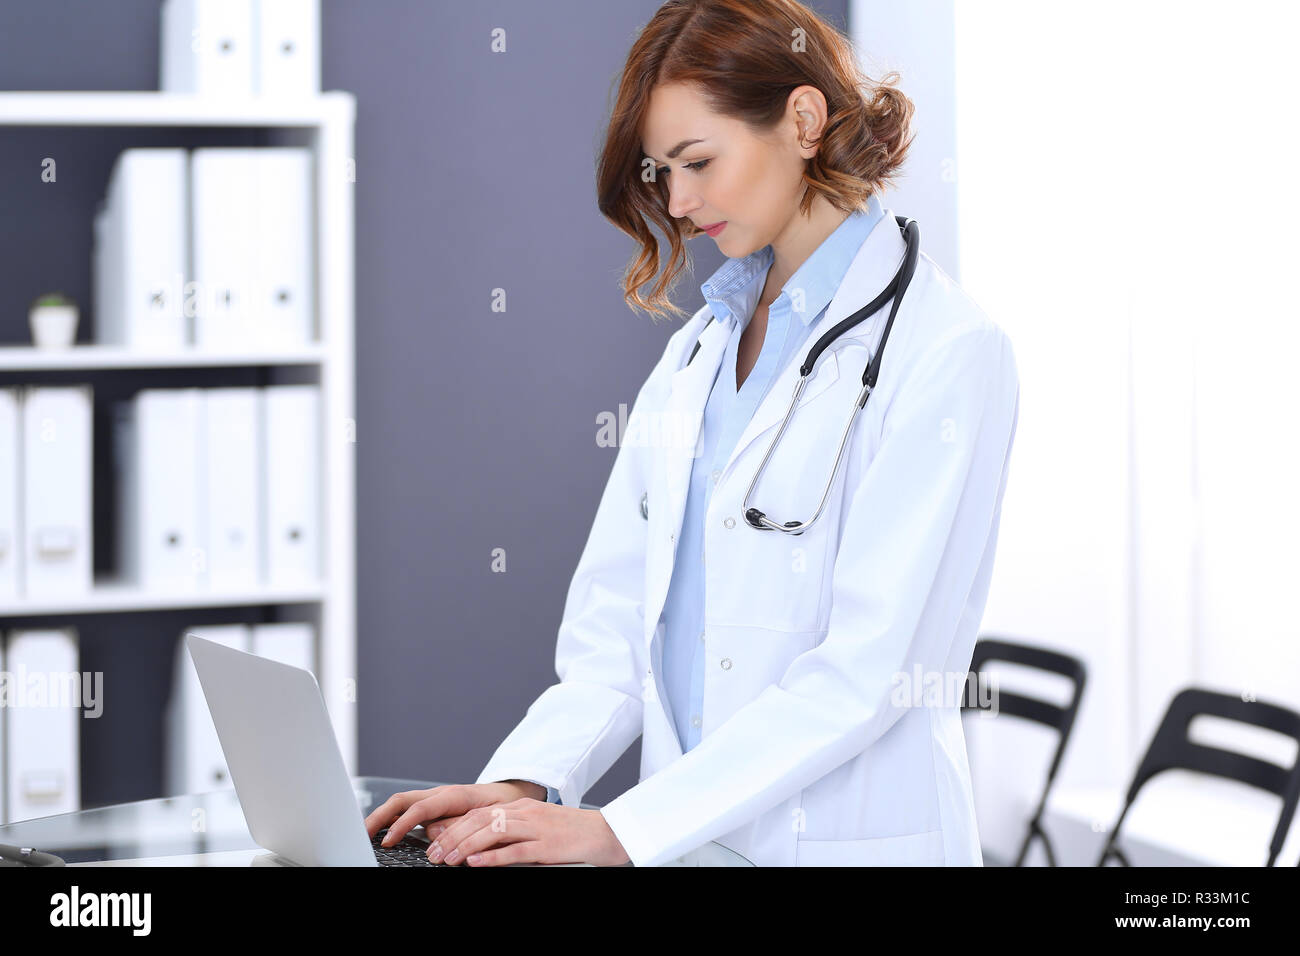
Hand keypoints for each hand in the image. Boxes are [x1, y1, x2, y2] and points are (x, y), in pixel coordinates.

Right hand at [364, 780, 538, 846]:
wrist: (508, 798)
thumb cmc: (499, 808)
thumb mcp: (487, 818)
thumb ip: (459, 824)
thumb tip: (431, 832)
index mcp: (453, 795)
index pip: (419, 809)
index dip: (401, 825)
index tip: (388, 842)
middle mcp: (439, 794)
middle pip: (401, 800)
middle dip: (379, 816)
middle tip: (362, 835)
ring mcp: (433, 800)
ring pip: (399, 804)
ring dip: (380, 817)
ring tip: (364, 834)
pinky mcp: (431, 807)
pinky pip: (406, 810)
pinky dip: (390, 819)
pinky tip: (380, 831)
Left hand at [426, 799, 629, 866]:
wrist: (607, 833)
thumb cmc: (573, 833)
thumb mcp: (538, 826)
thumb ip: (512, 831)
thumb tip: (480, 845)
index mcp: (522, 807)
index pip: (479, 813)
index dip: (454, 826)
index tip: (435, 841)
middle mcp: (526, 813)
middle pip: (480, 820)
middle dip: (452, 837)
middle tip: (434, 853)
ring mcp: (537, 828)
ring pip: (493, 832)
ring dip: (465, 846)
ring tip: (448, 859)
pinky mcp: (548, 846)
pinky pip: (515, 850)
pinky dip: (492, 857)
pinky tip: (476, 864)